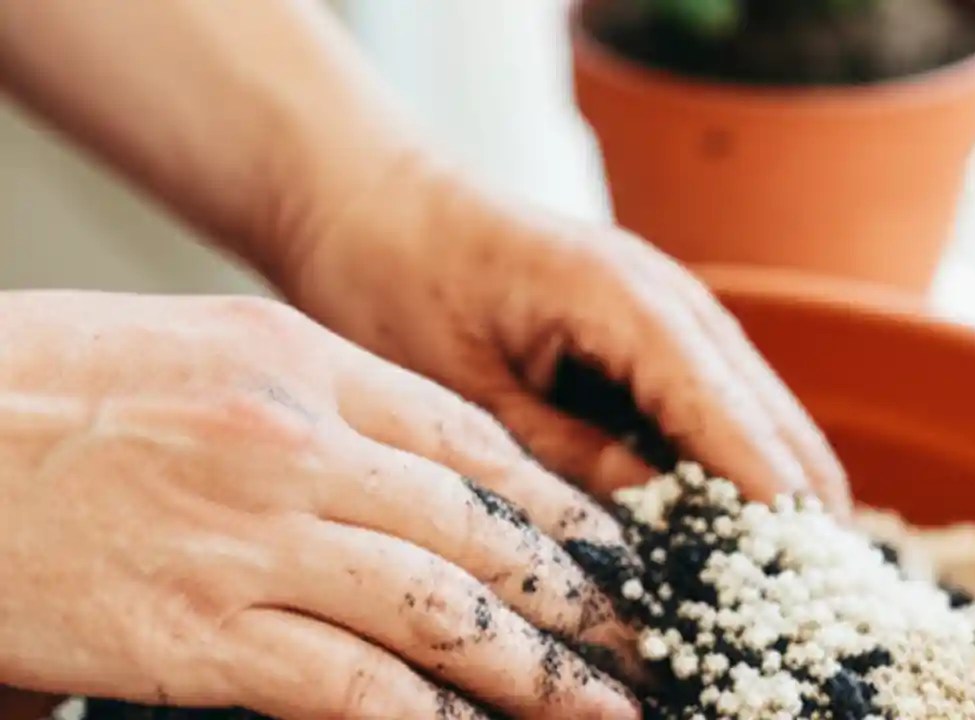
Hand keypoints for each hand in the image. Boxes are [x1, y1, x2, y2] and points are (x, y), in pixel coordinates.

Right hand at [0, 292, 639, 719]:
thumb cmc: (42, 387)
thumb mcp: (198, 350)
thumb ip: (313, 399)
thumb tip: (406, 466)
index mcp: (301, 362)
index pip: (472, 443)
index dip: (558, 507)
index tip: (612, 551)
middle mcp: (295, 441)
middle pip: (480, 528)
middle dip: (578, 594)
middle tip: (647, 636)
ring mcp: (252, 537)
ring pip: (443, 609)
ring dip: (538, 671)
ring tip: (607, 706)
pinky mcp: (198, 632)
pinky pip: (352, 687)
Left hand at [281, 157, 851, 517]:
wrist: (376, 203)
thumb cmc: (398, 282)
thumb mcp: (466, 389)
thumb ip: (564, 453)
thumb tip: (659, 519)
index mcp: (621, 298)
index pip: (722, 410)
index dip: (767, 491)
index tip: (806, 563)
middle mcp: (668, 294)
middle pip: (766, 408)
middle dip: (796, 494)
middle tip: (815, 588)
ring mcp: (669, 303)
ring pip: (755, 404)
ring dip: (776, 478)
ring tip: (796, 565)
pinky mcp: (653, 325)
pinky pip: (715, 397)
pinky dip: (735, 453)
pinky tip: (737, 512)